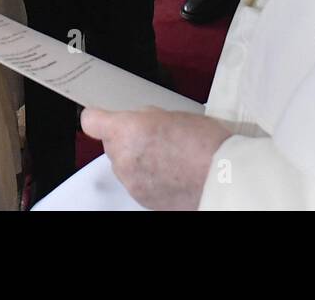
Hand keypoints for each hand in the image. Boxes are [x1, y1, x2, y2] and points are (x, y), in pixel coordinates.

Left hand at [81, 108, 232, 210]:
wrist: (223, 178)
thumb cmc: (204, 142)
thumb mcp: (173, 114)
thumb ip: (146, 118)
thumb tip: (139, 121)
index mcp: (126, 130)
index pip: (91, 121)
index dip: (99, 117)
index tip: (106, 117)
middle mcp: (123, 158)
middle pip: (111, 145)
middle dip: (127, 140)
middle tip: (154, 137)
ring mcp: (132, 182)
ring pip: (123, 166)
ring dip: (137, 160)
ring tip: (168, 156)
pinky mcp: (143, 200)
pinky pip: (137, 183)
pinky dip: (148, 178)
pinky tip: (171, 173)